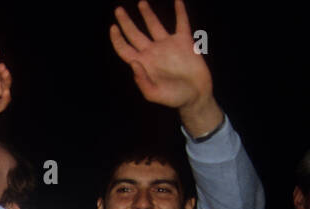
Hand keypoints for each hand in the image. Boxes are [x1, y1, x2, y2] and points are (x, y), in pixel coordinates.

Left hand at [109, 1, 217, 130]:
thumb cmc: (174, 98)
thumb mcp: (154, 94)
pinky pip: (181, 22)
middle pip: (135, 33)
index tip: (113, 27)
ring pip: (154, 25)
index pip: (124, 48)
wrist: (196, 95)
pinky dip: (180, 11)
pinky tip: (177, 0)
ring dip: (147, 13)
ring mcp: (168, 45)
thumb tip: (132, 62)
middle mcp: (152, 52)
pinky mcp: (184, 42)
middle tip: (118, 10)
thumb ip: (142, 80)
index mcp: (142, 63)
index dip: (117, 38)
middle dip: (126, 22)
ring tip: (141, 2)